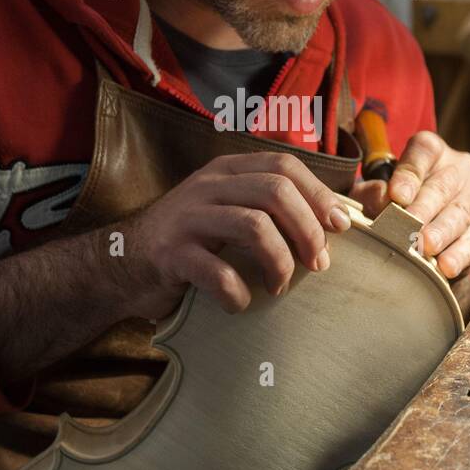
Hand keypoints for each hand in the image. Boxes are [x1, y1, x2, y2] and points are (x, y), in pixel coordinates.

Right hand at [107, 152, 351, 319]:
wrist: (122, 265)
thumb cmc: (192, 243)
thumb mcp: (230, 211)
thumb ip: (274, 207)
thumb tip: (347, 213)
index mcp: (227, 171)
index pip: (284, 165)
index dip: (319, 194)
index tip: (340, 227)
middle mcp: (207, 186)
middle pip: (275, 191)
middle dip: (307, 230)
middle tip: (317, 263)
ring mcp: (187, 217)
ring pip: (253, 226)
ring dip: (279, 262)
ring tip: (278, 286)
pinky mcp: (170, 254)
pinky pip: (217, 272)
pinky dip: (237, 293)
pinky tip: (240, 303)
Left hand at [351, 132, 469, 279]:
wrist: (418, 229)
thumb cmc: (390, 204)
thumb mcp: (373, 194)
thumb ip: (371, 193)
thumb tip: (381, 199)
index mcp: (430, 150)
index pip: (423, 152)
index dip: (409, 174)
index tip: (397, 196)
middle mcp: (459, 167)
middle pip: (443, 186)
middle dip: (424, 209)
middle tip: (409, 228)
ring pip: (462, 212)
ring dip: (443, 232)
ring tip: (426, 247)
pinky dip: (460, 254)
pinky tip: (446, 266)